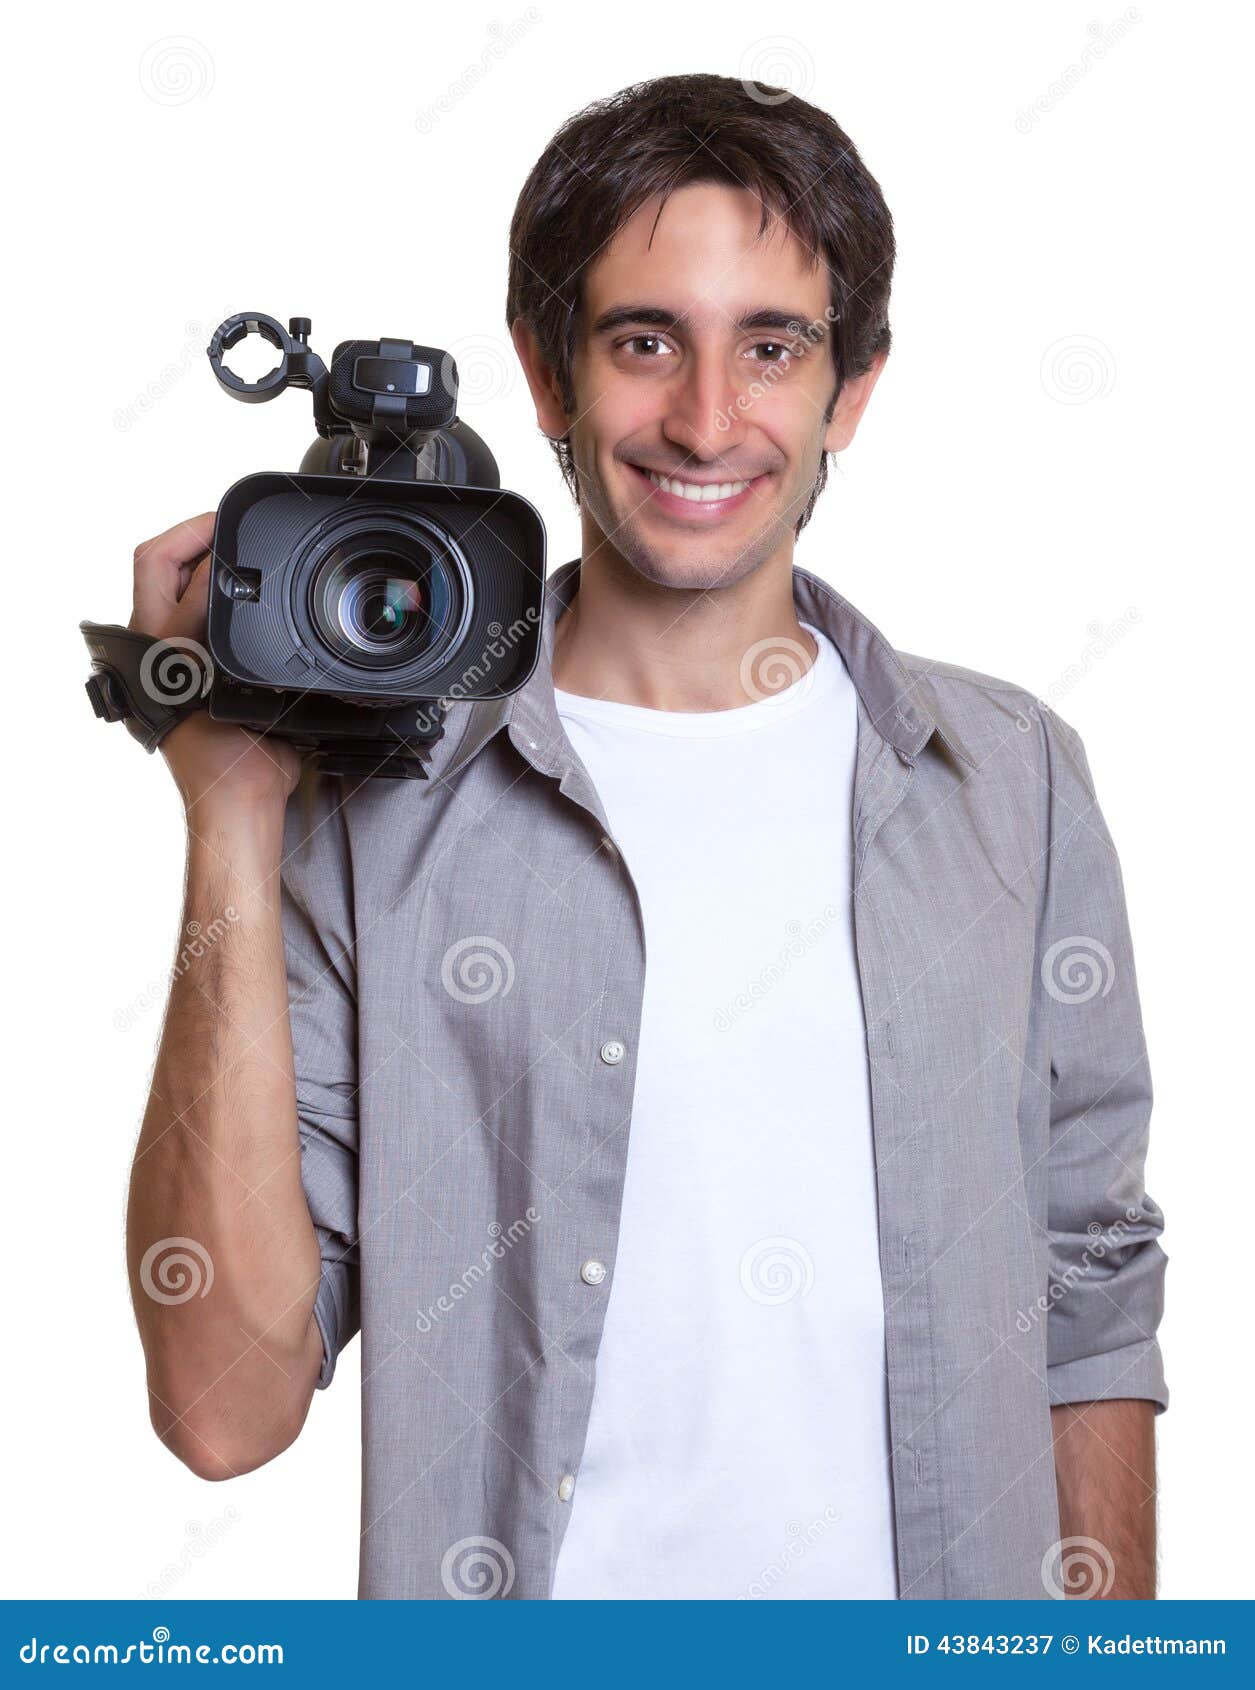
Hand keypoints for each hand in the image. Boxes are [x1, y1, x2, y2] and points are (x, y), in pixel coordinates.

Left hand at [130, 513, 301, 814]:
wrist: (241, 793)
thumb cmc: (216, 749)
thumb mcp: (202, 665)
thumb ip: (205, 612)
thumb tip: (219, 563)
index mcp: (151, 638)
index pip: (159, 560)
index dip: (191, 531)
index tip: (228, 518)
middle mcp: (166, 644)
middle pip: (174, 569)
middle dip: (208, 543)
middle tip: (245, 533)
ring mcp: (196, 658)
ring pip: (204, 596)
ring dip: (227, 574)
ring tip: (260, 562)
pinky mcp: (227, 674)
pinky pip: (235, 627)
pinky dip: (251, 609)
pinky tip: (274, 607)